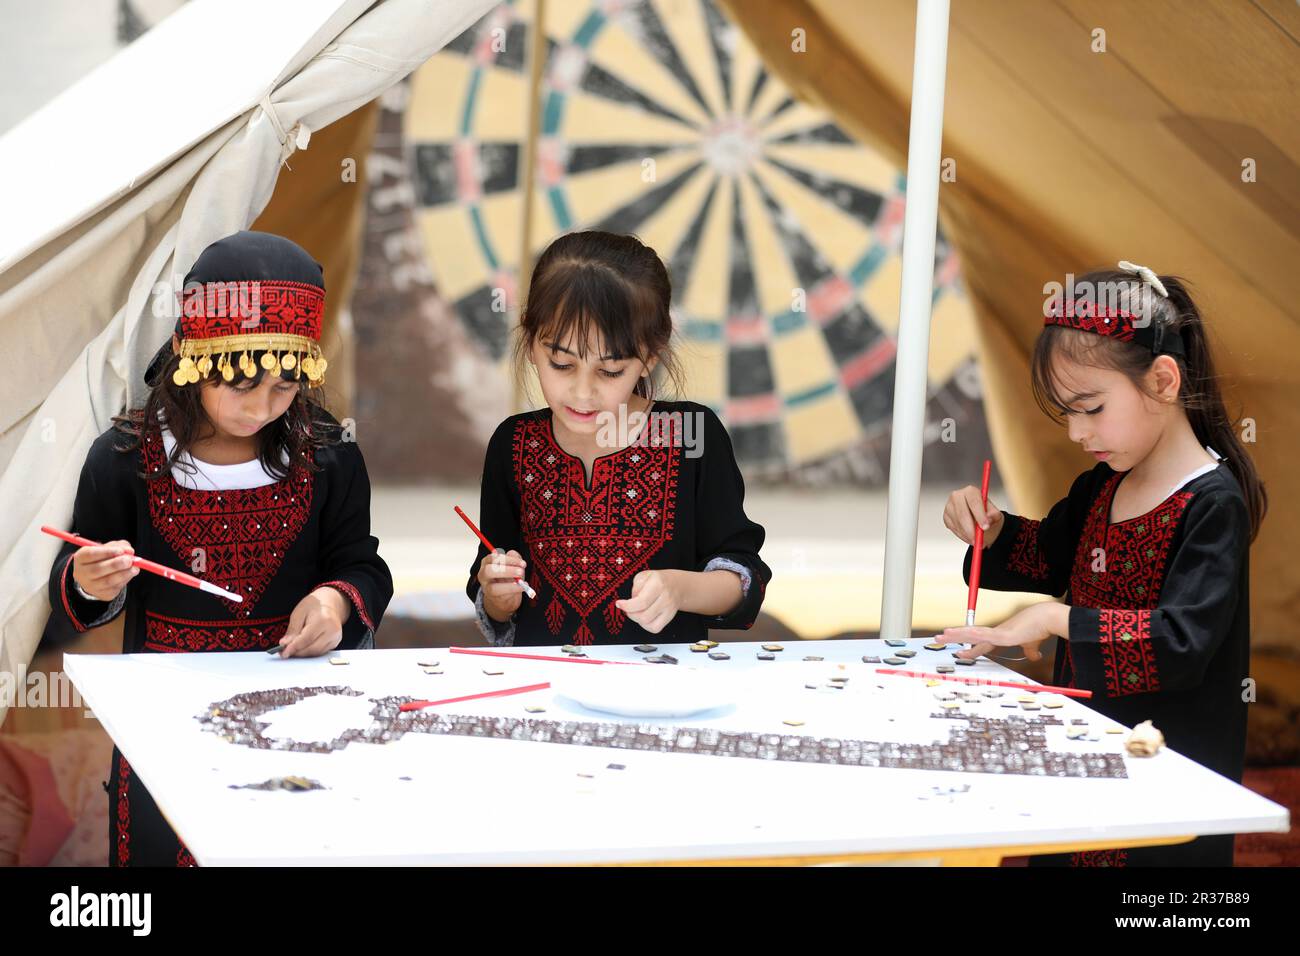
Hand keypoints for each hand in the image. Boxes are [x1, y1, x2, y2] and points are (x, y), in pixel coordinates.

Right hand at [71, 540, 138, 600]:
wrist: (97, 576)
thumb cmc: (104, 558)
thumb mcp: (109, 548)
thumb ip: (119, 546)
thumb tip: (129, 551)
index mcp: (81, 558)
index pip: (91, 554)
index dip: (107, 552)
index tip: (121, 551)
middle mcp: (82, 573)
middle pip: (98, 569)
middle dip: (116, 564)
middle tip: (129, 561)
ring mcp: (91, 586)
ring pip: (108, 581)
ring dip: (124, 574)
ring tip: (135, 568)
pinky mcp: (102, 594)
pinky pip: (115, 588)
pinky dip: (125, 580)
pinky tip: (129, 574)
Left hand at [274, 587, 349, 656]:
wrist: (330, 603)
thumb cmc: (314, 606)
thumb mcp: (299, 613)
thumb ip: (292, 630)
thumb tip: (285, 644)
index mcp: (324, 620)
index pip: (307, 639)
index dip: (294, 647)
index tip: (284, 653)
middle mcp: (332, 630)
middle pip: (312, 648)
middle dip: (297, 652)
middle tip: (284, 651)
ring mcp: (335, 637)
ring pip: (315, 652)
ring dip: (302, 653)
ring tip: (292, 648)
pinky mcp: (335, 643)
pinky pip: (320, 652)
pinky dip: (309, 652)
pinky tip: (302, 647)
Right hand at [477, 549, 526, 621]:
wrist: (504, 595)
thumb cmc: (507, 577)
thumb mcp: (512, 565)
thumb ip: (514, 558)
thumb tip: (515, 557)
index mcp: (487, 562)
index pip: (494, 558)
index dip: (509, 560)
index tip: (522, 563)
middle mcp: (483, 574)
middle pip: (489, 571)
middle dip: (506, 571)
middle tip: (521, 572)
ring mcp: (486, 587)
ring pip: (493, 587)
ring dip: (510, 586)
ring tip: (521, 582)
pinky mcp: (492, 597)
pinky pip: (501, 595)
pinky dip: (513, 590)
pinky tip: (522, 587)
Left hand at [616, 569, 681, 633]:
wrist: (677, 585)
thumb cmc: (658, 580)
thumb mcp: (644, 576)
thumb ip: (635, 587)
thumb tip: (631, 601)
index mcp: (658, 584)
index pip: (641, 601)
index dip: (627, 606)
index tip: (619, 604)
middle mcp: (665, 597)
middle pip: (643, 615)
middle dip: (631, 613)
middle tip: (628, 607)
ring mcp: (669, 609)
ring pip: (648, 623)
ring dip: (637, 619)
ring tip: (636, 611)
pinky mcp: (669, 617)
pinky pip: (655, 628)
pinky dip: (646, 625)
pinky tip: (644, 617)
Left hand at [937, 602, 1063, 661]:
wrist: (1047, 618)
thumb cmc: (1040, 628)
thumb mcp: (1032, 644)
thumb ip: (1030, 651)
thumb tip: (1034, 657)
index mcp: (1001, 635)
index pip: (981, 643)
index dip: (970, 649)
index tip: (959, 652)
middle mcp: (996, 632)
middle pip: (970, 636)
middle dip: (954, 637)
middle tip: (939, 637)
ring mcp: (998, 632)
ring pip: (972, 633)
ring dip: (957, 634)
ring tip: (942, 634)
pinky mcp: (1003, 635)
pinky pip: (983, 635)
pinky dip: (972, 635)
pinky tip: (962, 634)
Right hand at [943, 485, 1003, 546]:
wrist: (979, 519)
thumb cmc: (987, 515)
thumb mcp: (995, 514)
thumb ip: (994, 515)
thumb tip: (989, 519)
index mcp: (971, 491)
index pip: (974, 502)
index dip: (979, 515)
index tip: (985, 527)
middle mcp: (957, 496)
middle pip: (962, 513)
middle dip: (971, 529)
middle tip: (978, 539)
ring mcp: (949, 506)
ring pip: (957, 523)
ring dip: (967, 534)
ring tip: (976, 539)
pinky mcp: (946, 516)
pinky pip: (953, 528)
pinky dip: (962, 535)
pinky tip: (969, 535)